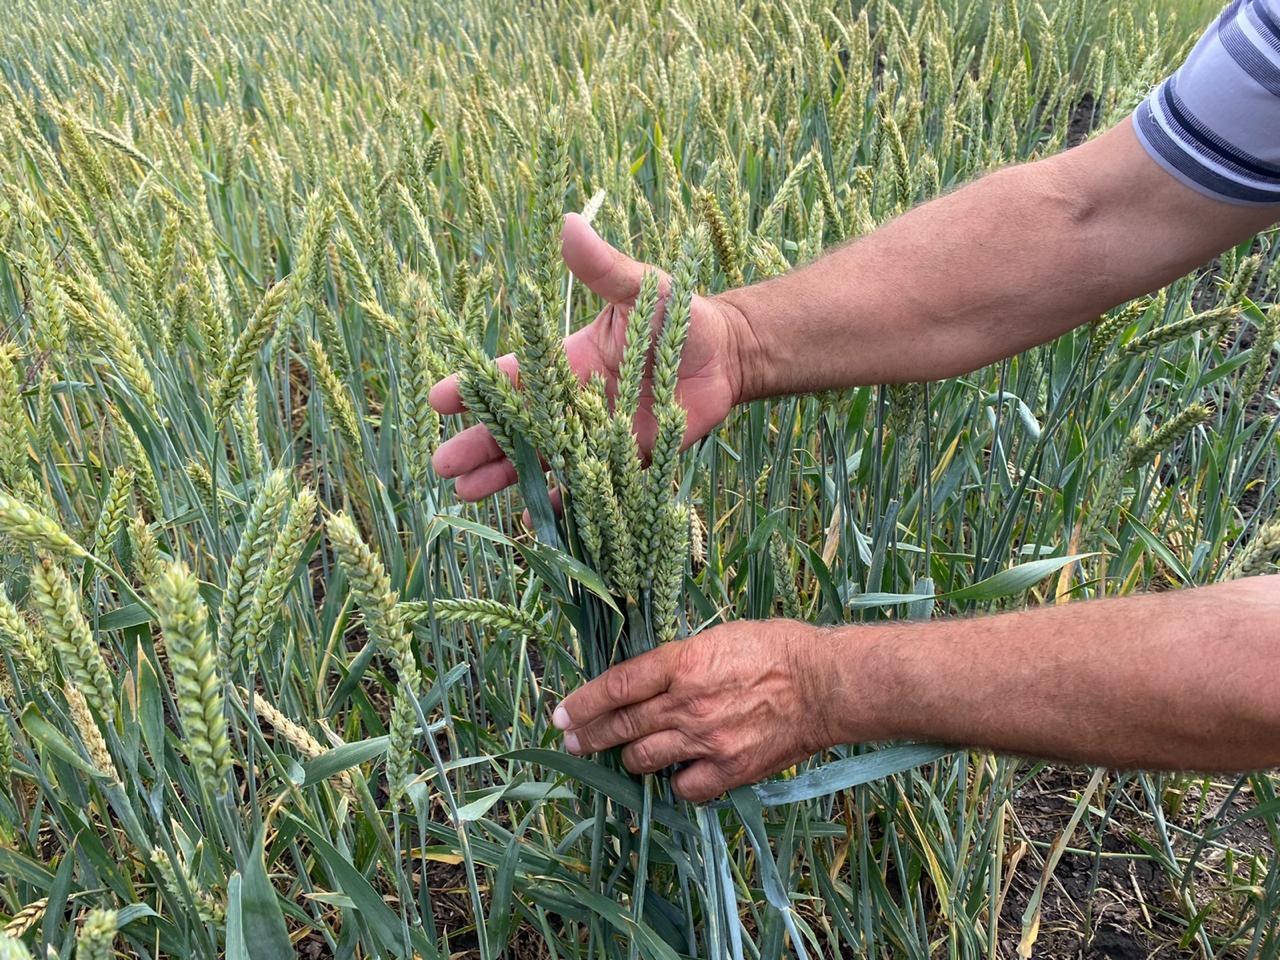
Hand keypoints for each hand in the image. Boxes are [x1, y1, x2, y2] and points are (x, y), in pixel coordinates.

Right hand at [428, 213, 751, 499]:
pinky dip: (567, 503)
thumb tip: (569, 223)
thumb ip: (605, 268)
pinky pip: (594, 488)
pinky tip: (535, 519)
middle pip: (518, 426)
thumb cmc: (680, 315)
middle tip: (442, 466)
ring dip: (508, 476)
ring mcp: (599, 436)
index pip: (514, 376)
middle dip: (480, 444)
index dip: (477, 388)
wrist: (727, 355)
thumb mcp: (642, 288)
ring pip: (544, 459)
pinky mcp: (630, 461)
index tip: (440, 401)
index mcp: (569, 361)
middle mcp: (575, 403)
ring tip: (467, 494)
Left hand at [551, 620, 833, 802]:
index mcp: (682, 662)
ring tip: (624, 755)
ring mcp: (706, 740)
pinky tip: (678, 773)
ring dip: (628, 757)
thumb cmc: (776, 649)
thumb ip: (679, 661)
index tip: (562, 713)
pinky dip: (675, 782)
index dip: (583, 702)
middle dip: (589, 735)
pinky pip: (683, 788)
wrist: (825, 684)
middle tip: (571, 741)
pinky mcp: (728, 770)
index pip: (617, 685)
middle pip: (622, 726)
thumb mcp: (718, 637)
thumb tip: (649, 680)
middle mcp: (686, 703)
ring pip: (643, 759)